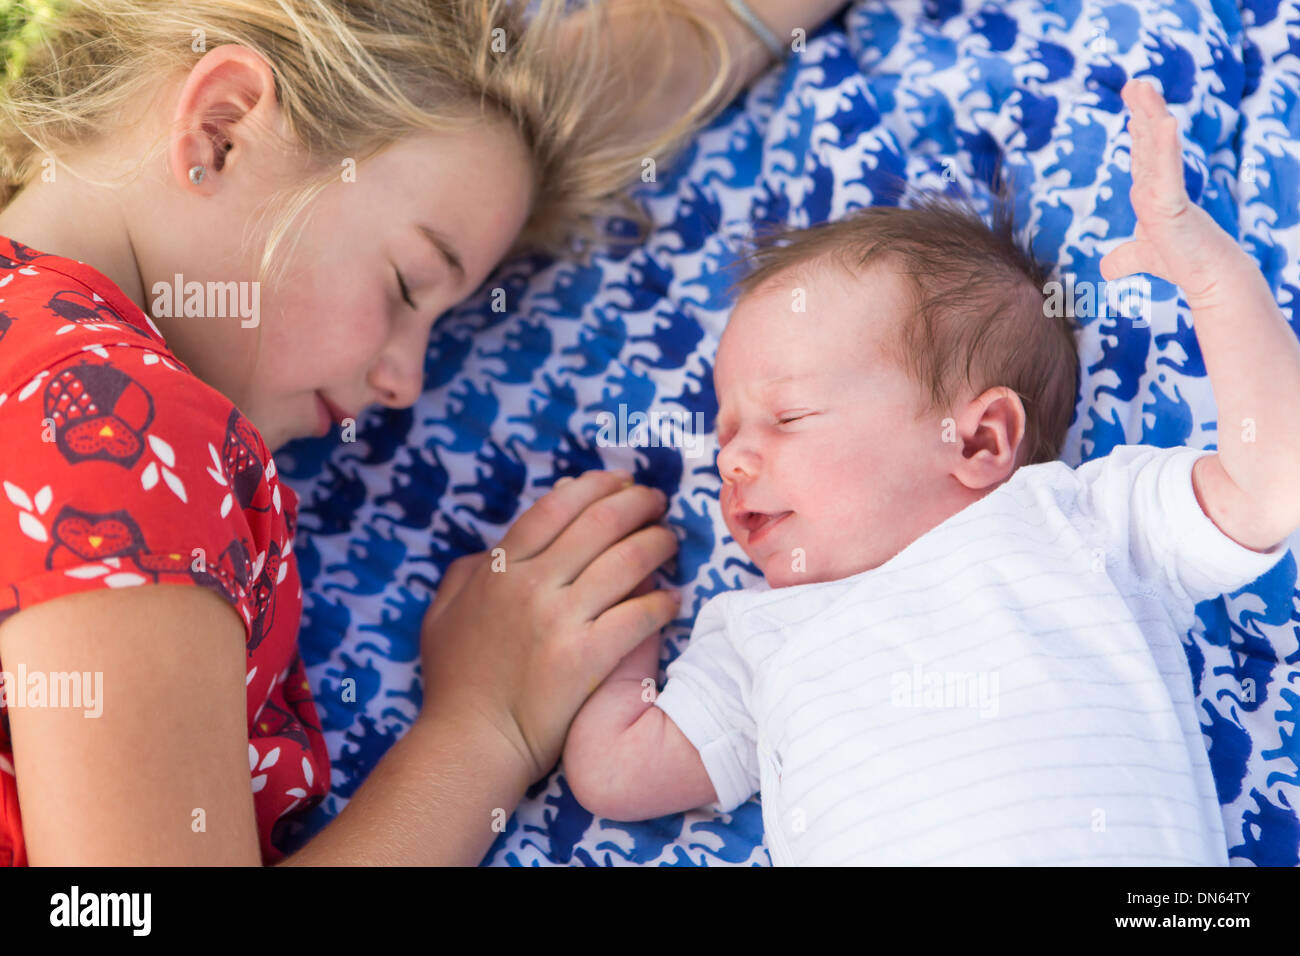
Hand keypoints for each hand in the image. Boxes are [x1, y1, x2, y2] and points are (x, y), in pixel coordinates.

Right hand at [418, 471, 678, 783]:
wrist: (470, 743)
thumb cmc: (456, 682)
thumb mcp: (441, 612)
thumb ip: (466, 571)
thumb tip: (491, 546)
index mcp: (498, 568)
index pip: (557, 506)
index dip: (596, 485)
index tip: (621, 482)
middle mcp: (530, 585)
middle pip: (600, 522)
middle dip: (638, 504)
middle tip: (657, 503)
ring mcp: (559, 620)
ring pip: (626, 561)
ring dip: (657, 543)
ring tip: (671, 540)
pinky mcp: (586, 657)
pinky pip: (638, 616)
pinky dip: (662, 601)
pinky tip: (672, 599)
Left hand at [1100, 79, 1245, 308]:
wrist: (1210, 279)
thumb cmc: (1183, 263)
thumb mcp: (1144, 258)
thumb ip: (1125, 258)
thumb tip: (1106, 268)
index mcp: (1153, 193)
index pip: (1143, 155)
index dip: (1138, 131)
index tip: (1133, 107)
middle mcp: (1160, 187)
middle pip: (1149, 142)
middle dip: (1143, 110)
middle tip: (1134, 82)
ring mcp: (1167, 193)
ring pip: (1157, 147)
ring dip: (1151, 114)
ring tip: (1142, 86)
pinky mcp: (1174, 205)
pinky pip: (1168, 172)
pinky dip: (1166, 147)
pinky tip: (1167, 123)